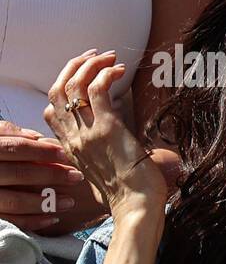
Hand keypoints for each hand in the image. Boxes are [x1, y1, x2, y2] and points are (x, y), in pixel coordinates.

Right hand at [0, 120, 92, 232]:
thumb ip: (6, 133)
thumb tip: (36, 137)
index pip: (13, 148)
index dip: (41, 150)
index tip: (66, 153)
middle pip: (17, 173)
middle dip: (50, 175)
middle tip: (77, 176)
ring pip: (13, 201)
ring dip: (44, 202)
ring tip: (69, 202)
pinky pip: (9, 221)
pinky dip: (32, 222)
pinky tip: (53, 220)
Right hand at [44, 50, 166, 218]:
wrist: (136, 207)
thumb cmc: (129, 195)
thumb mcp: (105, 173)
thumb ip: (103, 156)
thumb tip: (121, 144)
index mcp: (71, 149)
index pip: (52, 112)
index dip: (63, 89)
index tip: (83, 77)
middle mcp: (73, 138)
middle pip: (57, 92)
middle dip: (73, 68)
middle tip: (94, 57)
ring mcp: (87, 132)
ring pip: (74, 85)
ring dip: (91, 65)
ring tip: (110, 57)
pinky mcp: (107, 127)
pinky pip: (98, 89)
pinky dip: (107, 74)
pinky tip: (120, 71)